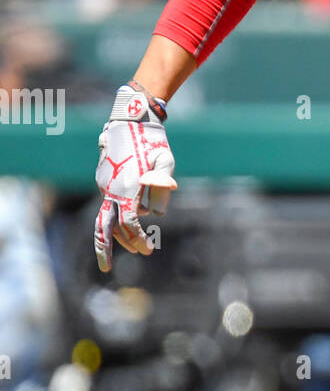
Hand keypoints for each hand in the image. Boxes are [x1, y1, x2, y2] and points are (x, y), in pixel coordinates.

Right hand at [94, 83, 176, 272]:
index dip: (138, 239)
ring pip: (105, 217)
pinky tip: (134, 218)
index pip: (129, 223)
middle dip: (104, 250)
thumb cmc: (152, 141)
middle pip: (103, 226)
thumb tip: (155, 213)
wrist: (130, 119)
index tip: (148, 250)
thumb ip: (162, 184)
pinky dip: (118, 215)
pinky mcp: (104, 180)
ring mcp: (104, 184)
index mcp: (126, 187)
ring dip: (116, 235)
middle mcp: (110, 188)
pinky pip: (110, 203)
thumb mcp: (165, 160)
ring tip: (133, 247)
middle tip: (107, 270)